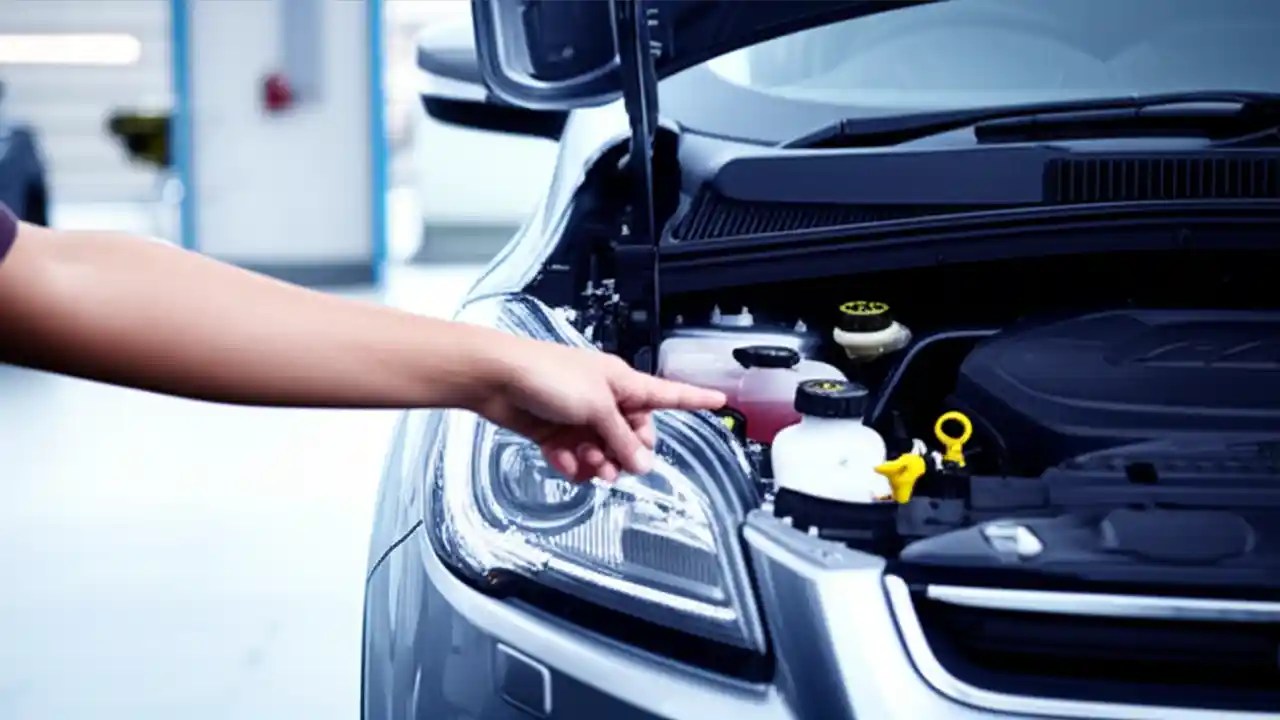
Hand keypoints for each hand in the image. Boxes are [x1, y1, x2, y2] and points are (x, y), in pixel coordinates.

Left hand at [471, 338, 725, 481]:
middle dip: (627, 454)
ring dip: (597, 463)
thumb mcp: (595, 407)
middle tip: (613, 462)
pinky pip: (575, 457)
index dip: (696, 399)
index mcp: (623, 383)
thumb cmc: (548, 376)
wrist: (498, 378)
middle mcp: (605, 399)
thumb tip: (644, 463)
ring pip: (604, 451)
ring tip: (585, 464)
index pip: (669, 394)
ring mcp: (580, 416)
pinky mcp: (556, 431)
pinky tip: (564, 462)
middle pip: (634, 435)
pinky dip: (571, 463)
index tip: (721, 402)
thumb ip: (622, 437)